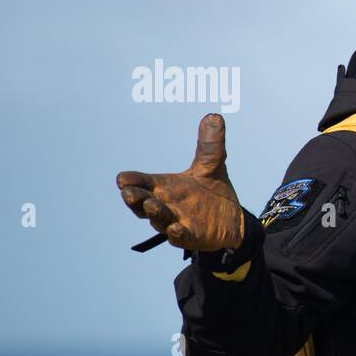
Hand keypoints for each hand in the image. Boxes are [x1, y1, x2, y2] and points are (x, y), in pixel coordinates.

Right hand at [117, 114, 244, 251]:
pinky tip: (175, 229)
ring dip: (154, 213)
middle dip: (135, 198)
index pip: (141, 183)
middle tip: (128, 192)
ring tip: (152, 205)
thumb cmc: (213, 191)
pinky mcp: (191, 236)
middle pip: (142, 203)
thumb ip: (210, 144)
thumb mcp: (212, 165)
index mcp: (164, 187)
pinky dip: (176, 234)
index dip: (131, 181)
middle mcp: (165, 205)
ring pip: (158, 220)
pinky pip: (180, 237)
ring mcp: (176, 222)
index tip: (123, 178)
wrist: (233, 218)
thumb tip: (214, 117)